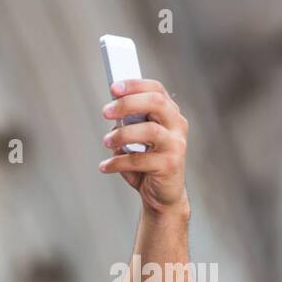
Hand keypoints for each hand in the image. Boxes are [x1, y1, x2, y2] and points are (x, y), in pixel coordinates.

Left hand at [100, 78, 188, 215]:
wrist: (161, 195)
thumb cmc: (147, 164)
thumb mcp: (136, 141)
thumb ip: (128, 125)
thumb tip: (112, 113)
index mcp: (170, 114)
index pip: (157, 90)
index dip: (135, 85)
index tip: (113, 87)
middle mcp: (177, 126)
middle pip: (156, 103)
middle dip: (128, 104)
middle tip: (106, 111)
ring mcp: (176, 145)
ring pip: (149, 130)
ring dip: (122, 134)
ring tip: (106, 142)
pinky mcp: (170, 165)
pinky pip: (139, 160)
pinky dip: (117, 162)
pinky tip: (105, 166)